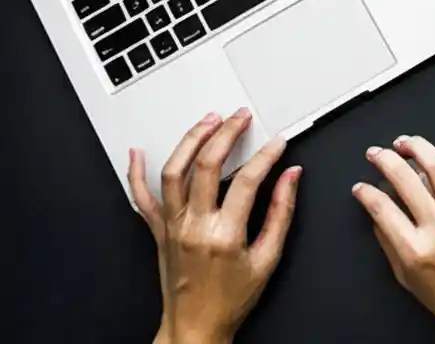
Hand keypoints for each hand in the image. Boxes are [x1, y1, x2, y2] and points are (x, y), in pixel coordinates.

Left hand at [128, 109, 301, 343]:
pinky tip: (137, 153)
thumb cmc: (231, 299)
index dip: (266, 156)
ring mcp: (171, 227)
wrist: (195, 327)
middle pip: (206, 165)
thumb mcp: (268, 259)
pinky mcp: (158, 231)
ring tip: (207, 121)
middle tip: (240, 118)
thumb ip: (281, 213)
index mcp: (224, 235)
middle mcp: (193, 226)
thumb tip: (291, 177)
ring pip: (173, 172)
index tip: (278, 143)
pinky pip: (141, 198)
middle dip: (226, 134)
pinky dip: (135, 173)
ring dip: (190, 140)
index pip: (247, 180)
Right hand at [352, 137, 434, 343]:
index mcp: (415, 251)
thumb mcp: (408, 280)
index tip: (361, 186)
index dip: (365, 191)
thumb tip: (377, 216)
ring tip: (405, 143)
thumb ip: (390, 246)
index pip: (382, 207)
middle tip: (376, 154)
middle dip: (384, 159)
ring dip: (417, 146)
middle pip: (406, 178)